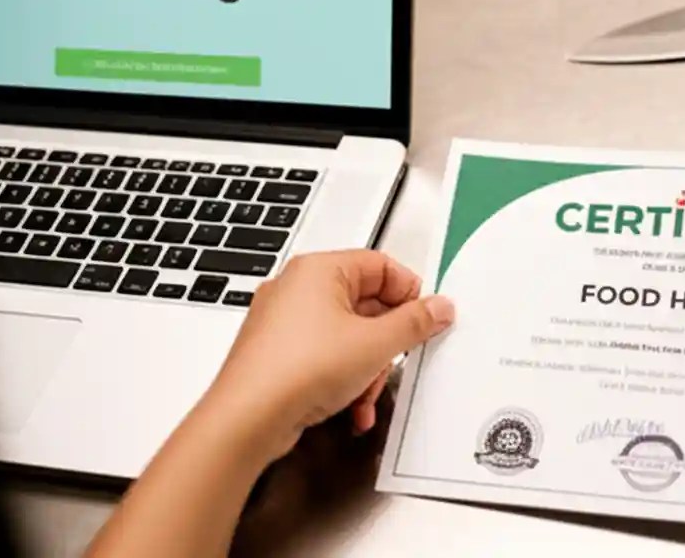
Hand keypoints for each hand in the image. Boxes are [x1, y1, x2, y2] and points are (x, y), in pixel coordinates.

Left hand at [205, 250, 454, 462]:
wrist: (247, 419)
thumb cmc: (296, 371)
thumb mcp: (376, 345)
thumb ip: (415, 323)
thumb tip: (438, 307)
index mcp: (318, 270)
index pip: (380, 265)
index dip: (409, 293)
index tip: (427, 318)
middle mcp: (297, 289)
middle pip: (365, 304)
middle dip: (386, 343)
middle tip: (400, 359)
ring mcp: (284, 322)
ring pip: (347, 336)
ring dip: (367, 369)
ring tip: (367, 393)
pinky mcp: (278, 354)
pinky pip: (325, 358)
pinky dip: (344, 380)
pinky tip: (351, 408)